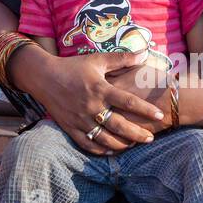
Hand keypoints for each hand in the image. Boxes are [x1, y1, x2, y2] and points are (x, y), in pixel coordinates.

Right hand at [20, 48, 164, 154]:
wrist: (43, 77)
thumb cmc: (73, 67)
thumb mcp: (97, 60)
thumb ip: (122, 59)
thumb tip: (144, 52)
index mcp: (100, 89)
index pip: (128, 102)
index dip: (146, 110)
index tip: (160, 115)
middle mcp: (91, 107)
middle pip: (119, 126)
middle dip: (138, 134)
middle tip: (151, 138)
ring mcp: (80, 120)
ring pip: (105, 139)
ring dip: (122, 144)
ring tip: (134, 145)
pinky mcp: (70, 128)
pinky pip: (88, 144)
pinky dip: (101, 150)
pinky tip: (112, 150)